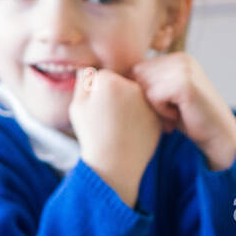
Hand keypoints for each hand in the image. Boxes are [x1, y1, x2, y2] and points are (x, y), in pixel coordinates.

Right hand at [69, 67, 161, 208]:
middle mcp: (133, 86)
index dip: (95, 93)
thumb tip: (89, 70)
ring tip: (119, 126)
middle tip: (108, 119)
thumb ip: (82, 82)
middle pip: (121, 83)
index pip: (103, 77)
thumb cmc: (92, 136)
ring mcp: (148, 101)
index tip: (96, 110)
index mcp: (110, 81)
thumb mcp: (77, 107)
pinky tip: (130, 132)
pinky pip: (147, 110)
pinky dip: (139, 117)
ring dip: (128, 104)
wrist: (114, 164)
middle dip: (114, 96)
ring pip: (135, 96)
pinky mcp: (158, 116)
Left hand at [131, 53, 235, 170]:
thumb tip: (115, 80)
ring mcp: (184, 68)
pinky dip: (161, 111)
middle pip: (138, 76)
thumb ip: (150, 83)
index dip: (143, 92)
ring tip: (173, 114)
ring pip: (144, 86)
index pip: (138, 69)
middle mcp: (181, 58)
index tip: (162, 107)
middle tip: (167, 113)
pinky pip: (154, 96)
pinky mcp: (185, 83)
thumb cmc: (189, 118)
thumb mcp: (167, 96)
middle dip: (147, 99)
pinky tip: (177, 115)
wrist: (218, 134)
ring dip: (154, 105)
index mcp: (176, 58)